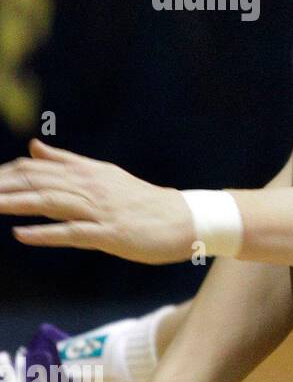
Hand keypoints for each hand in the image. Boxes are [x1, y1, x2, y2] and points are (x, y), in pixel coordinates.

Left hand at [0, 139, 194, 263]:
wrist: (186, 220)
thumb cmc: (143, 202)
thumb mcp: (104, 175)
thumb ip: (67, 161)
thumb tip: (33, 146)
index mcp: (89, 172)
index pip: (38, 167)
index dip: (7, 173)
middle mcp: (92, 187)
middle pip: (39, 182)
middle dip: (4, 185)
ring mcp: (101, 210)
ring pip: (51, 203)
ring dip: (16, 204)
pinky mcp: (110, 234)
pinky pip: (73, 233)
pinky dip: (46, 234)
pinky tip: (22, 235)